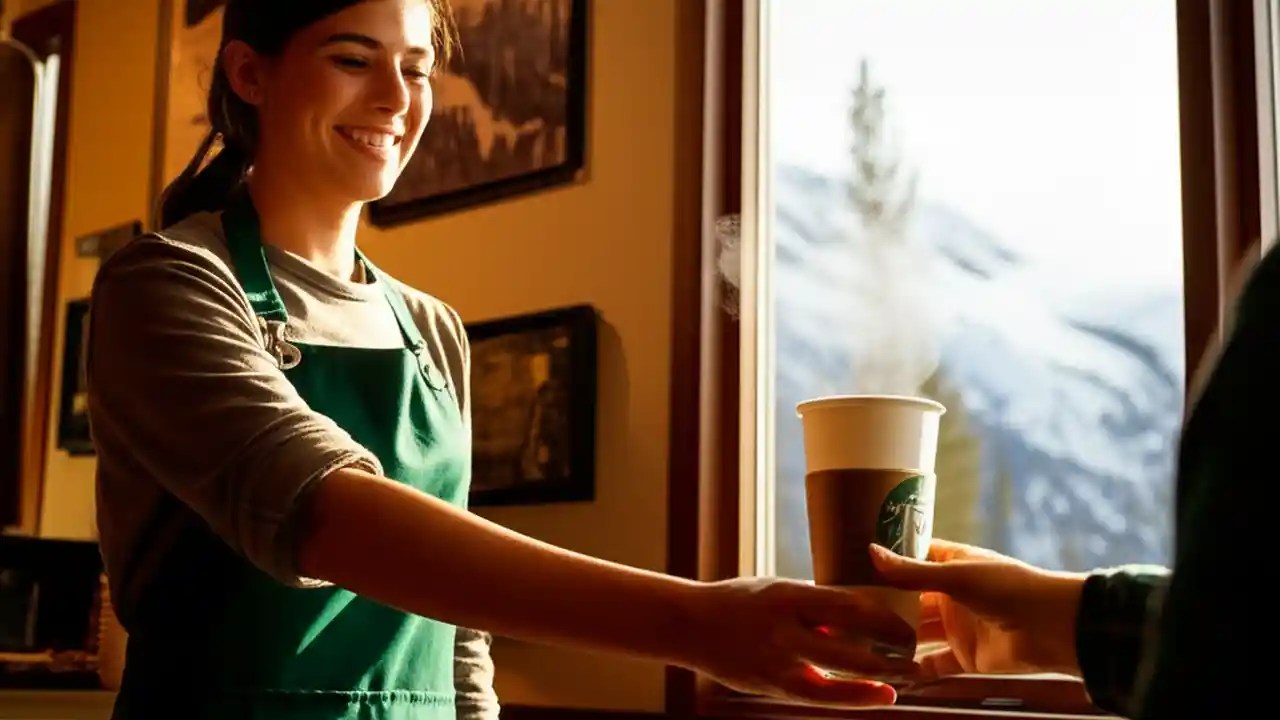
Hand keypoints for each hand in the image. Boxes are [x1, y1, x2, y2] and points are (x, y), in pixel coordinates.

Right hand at [685, 576, 921, 706]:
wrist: (689, 625)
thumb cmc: (736, 601)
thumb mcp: (775, 589)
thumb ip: (813, 602)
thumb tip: (858, 609)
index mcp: (786, 595)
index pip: (845, 602)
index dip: (881, 611)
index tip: (907, 611)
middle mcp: (784, 627)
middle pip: (849, 637)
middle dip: (888, 644)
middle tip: (916, 644)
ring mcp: (778, 659)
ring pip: (840, 669)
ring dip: (880, 672)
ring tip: (909, 673)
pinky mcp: (773, 684)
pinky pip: (821, 695)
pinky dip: (855, 696)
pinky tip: (881, 696)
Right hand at [869, 540, 1084, 677]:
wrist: (1053, 627)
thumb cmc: (1008, 587)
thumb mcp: (956, 574)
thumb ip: (912, 571)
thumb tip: (870, 553)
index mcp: (951, 563)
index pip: (911, 558)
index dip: (886, 562)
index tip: (849, 565)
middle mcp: (950, 594)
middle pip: (908, 599)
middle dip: (882, 604)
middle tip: (844, 609)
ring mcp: (956, 626)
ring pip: (916, 632)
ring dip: (893, 638)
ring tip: (857, 641)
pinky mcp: (964, 657)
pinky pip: (934, 664)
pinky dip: (914, 669)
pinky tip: (888, 671)